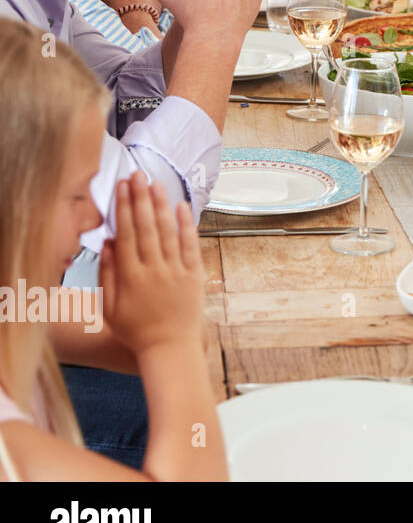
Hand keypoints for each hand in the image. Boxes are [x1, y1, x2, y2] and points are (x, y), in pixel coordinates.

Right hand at [100, 173, 203, 354]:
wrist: (170, 348)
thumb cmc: (136, 330)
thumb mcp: (110, 306)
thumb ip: (108, 273)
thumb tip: (108, 241)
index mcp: (130, 276)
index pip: (125, 233)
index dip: (123, 207)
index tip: (120, 186)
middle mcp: (154, 269)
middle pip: (146, 226)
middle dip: (140, 197)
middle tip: (136, 174)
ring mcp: (176, 271)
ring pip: (167, 231)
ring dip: (160, 205)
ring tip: (154, 183)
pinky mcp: (194, 275)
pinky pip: (190, 245)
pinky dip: (186, 224)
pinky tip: (181, 206)